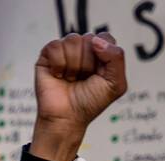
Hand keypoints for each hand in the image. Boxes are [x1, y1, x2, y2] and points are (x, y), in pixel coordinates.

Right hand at [31, 32, 126, 160]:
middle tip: (82, 79)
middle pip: (89, 38)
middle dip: (87, 63)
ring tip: (70, 78)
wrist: (67, 118)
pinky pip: (55, 46)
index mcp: (100, 53)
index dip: (103, 55)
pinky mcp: (47, 55)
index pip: (104, 37)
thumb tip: (96, 40)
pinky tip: (58, 75)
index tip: (98, 73)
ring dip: (73, 66)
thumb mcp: (116, 84)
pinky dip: (58, 64)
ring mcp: (65, 51)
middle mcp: (83, 50)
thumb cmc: (89, 103)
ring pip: (72, 40)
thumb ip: (117, 57)